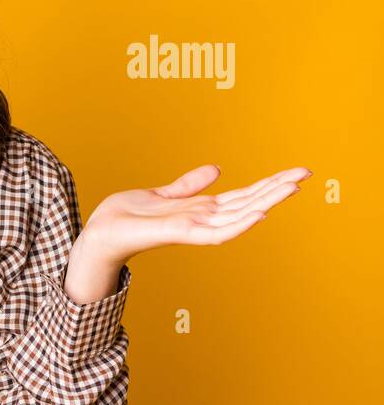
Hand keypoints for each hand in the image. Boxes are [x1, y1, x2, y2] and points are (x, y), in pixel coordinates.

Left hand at [80, 164, 312, 263]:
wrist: (99, 234)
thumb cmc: (125, 217)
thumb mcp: (161, 194)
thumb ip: (188, 185)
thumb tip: (217, 169)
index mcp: (199, 209)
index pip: (242, 195)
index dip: (267, 184)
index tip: (295, 173)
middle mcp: (201, 220)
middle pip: (247, 202)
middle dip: (276, 189)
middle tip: (306, 174)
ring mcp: (192, 229)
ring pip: (238, 215)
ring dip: (265, 201)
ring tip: (291, 188)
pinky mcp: (178, 234)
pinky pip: (215, 233)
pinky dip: (238, 224)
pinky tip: (258, 214)